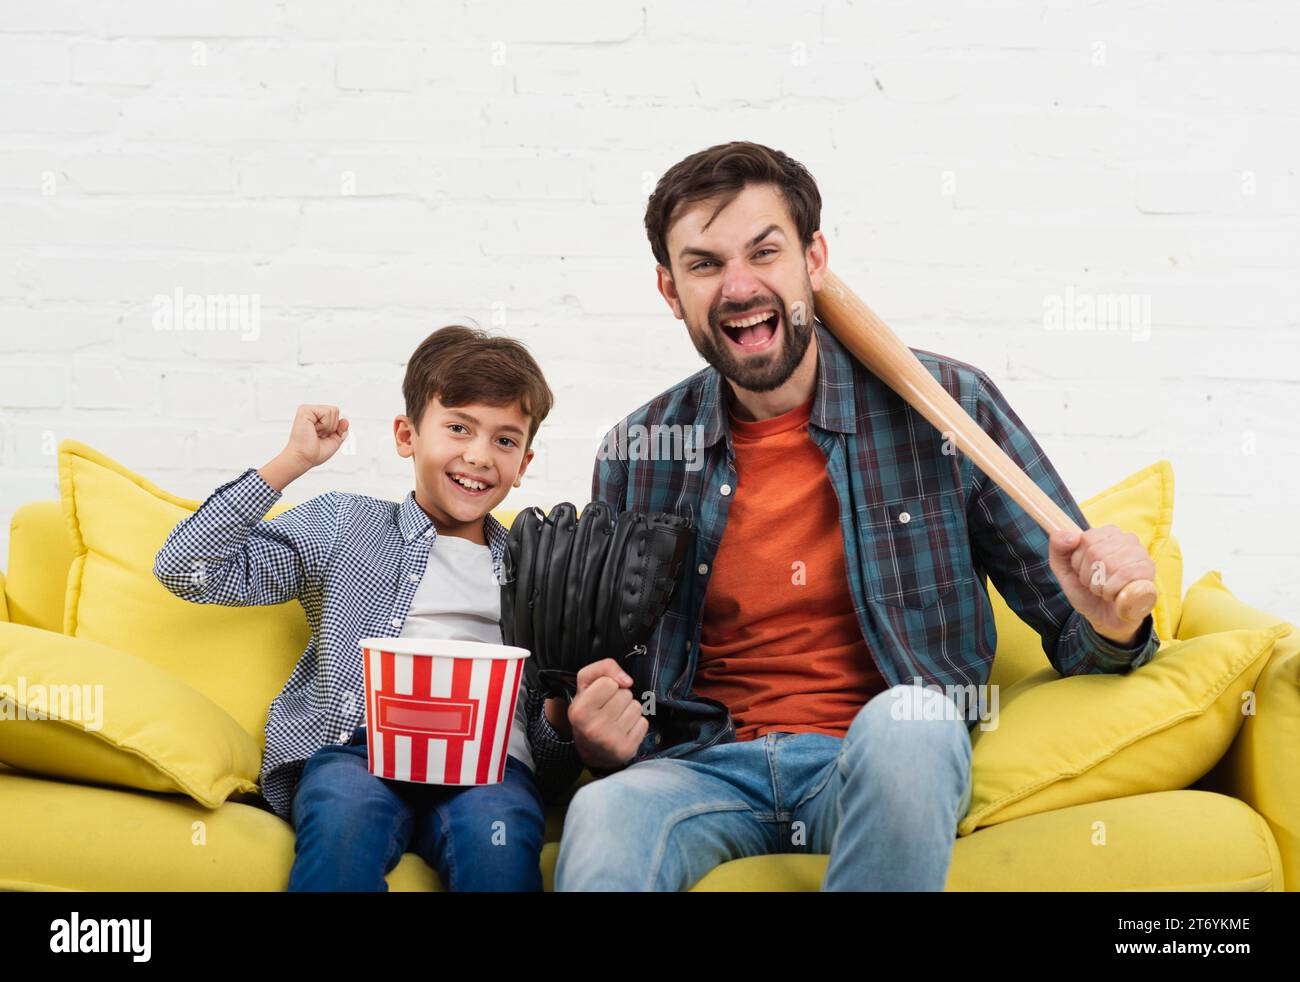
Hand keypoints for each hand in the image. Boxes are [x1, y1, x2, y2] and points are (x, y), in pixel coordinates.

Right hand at [285, 404, 348, 467]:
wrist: (304, 458)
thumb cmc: (314, 452)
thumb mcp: (334, 440)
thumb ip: (342, 430)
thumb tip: (345, 420)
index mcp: (317, 418)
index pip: (336, 414)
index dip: (335, 428)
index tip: (322, 436)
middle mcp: (312, 413)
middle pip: (335, 411)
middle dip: (331, 427)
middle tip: (318, 435)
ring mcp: (308, 410)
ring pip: (333, 411)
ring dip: (327, 427)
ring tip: (315, 433)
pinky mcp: (305, 410)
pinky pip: (327, 412)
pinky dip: (324, 424)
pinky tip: (314, 429)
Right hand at [568, 658, 647, 770]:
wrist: (590, 749)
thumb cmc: (588, 713)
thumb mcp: (585, 684)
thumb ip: (603, 668)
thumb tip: (627, 680)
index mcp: (580, 711)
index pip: (609, 682)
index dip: (606, 686)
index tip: (599, 697)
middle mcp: (594, 728)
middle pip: (625, 694)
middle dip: (618, 698)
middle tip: (607, 709)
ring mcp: (611, 740)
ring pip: (636, 707)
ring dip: (628, 710)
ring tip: (615, 719)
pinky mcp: (627, 749)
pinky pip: (643, 722)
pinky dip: (635, 724)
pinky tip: (623, 729)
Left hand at [1047, 525, 1154, 644]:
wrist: (1105, 618)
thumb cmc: (1086, 591)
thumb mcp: (1064, 570)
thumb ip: (1058, 548)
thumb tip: (1071, 536)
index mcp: (1105, 533)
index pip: (1085, 539)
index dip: (1078, 562)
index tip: (1083, 572)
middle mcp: (1126, 538)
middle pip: (1095, 551)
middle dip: (1088, 575)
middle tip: (1094, 584)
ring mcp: (1140, 553)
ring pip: (1109, 563)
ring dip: (1100, 585)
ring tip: (1104, 590)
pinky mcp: (1149, 569)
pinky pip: (1124, 574)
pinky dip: (1112, 589)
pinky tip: (1114, 595)